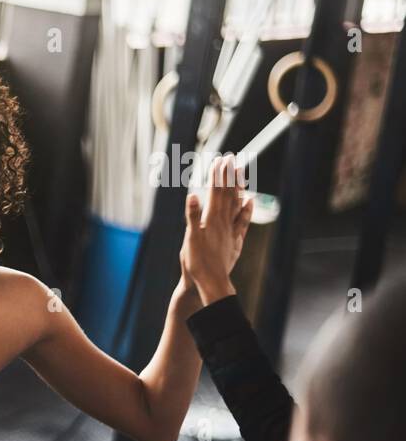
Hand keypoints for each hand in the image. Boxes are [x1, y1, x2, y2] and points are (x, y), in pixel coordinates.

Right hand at [180, 153, 252, 305]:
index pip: (216, 192)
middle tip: (231, 158)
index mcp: (212, 219)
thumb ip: (192, 216)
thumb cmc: (197, 262)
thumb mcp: (190, 239)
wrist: (212, 282)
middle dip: (229, 176)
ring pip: (238, 204)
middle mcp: (225, 222)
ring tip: (241, 173)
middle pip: (229, 194)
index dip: (218, 175)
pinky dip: (247, 209)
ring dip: (238, 188)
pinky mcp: (235, 240)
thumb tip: (193, 196)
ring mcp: (232, 230)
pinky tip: (250, 201)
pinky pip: (244, 220)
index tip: (220, 159)